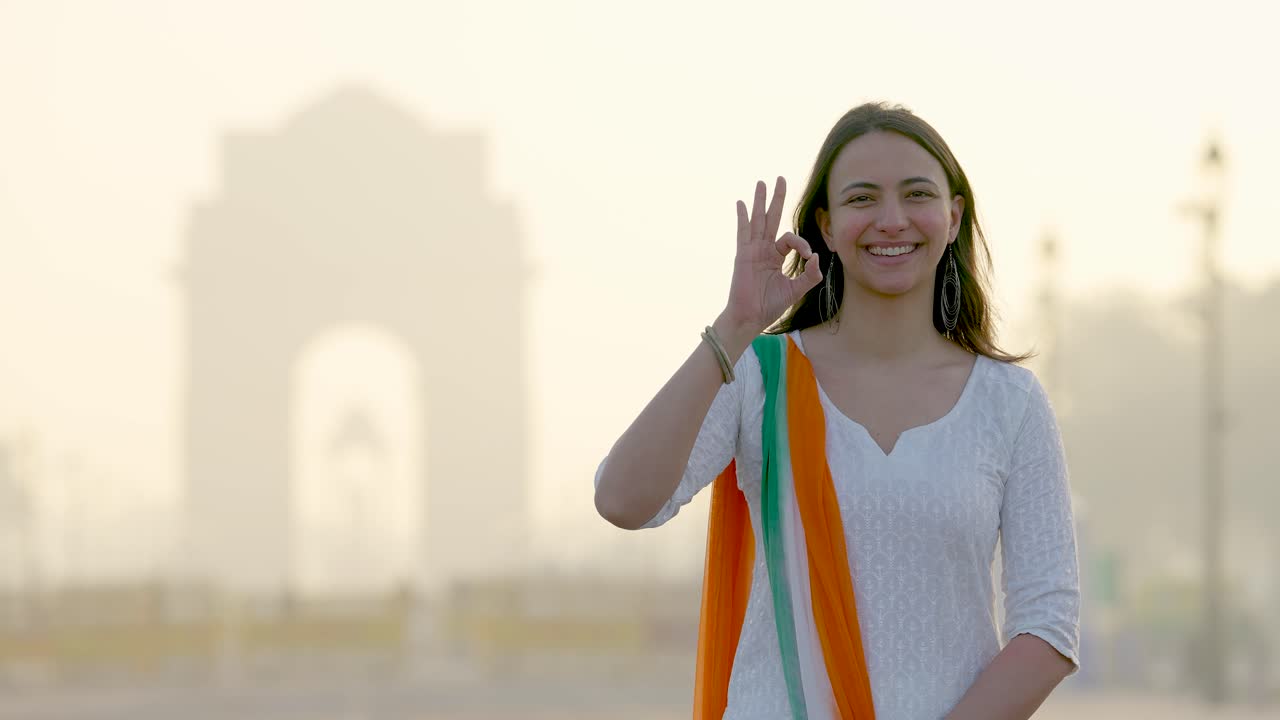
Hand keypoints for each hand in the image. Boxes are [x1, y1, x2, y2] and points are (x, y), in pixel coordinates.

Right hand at [723, 177, 822, 333]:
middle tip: (780, 178)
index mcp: (775, 256)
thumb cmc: (769, 306)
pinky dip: (743, 218)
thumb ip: (809, 276)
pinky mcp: (743, 255)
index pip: (790, 238)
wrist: (750, 317)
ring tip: (762, 183)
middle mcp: (763, 249)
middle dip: (777, 198)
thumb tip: (816, 258)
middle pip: (771, 218)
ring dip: (760, 201)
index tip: (808, 257)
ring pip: (758, 221)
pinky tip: (742, 203)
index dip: (802, 244)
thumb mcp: (795, 290)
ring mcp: (752, 251)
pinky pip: (743, 233)